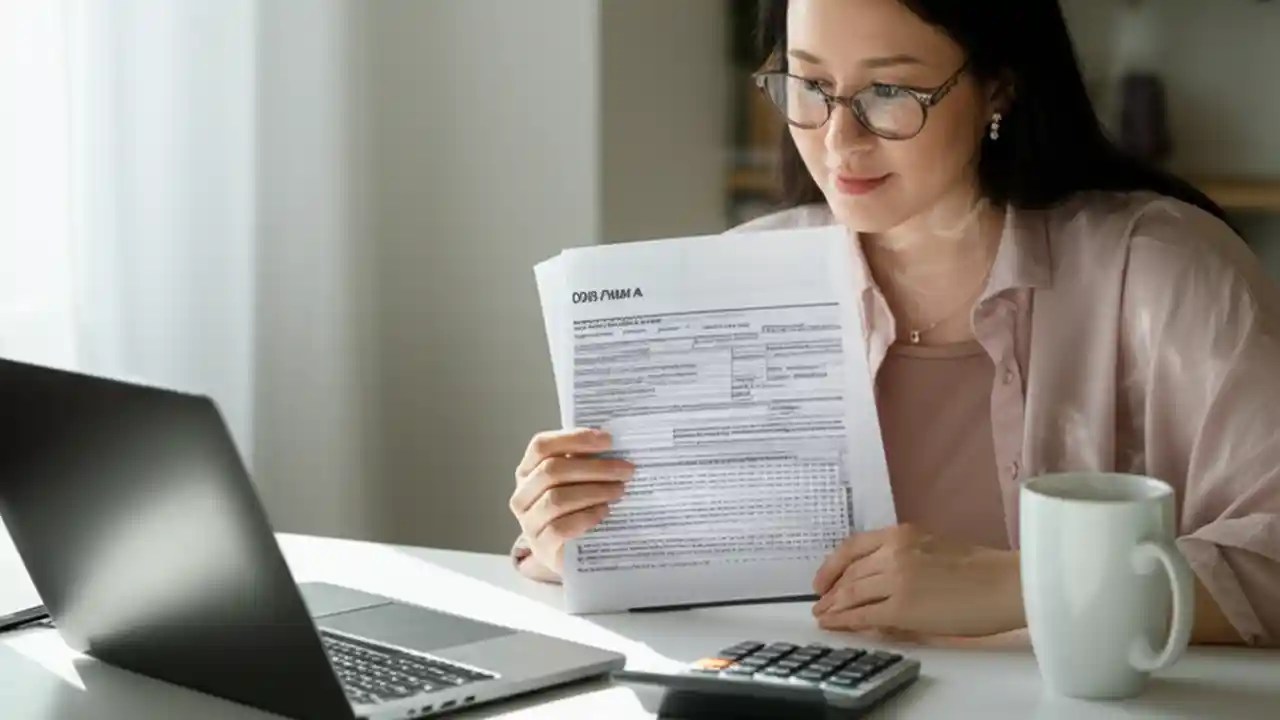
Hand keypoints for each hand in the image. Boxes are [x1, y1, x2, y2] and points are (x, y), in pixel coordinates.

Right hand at [510, 428, 633, 574]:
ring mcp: (529, 522)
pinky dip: (586, 516)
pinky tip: (604, 511)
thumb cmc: (573, 510)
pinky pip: (561, 527)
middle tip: (626, 470)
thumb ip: (585, 463)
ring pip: (557, 499)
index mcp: (527, 471)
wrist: (566, 554)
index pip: (542, 446)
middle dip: (595, 468)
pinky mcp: (541, 546)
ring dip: (594, 491)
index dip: (574, 439)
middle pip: (552, 471)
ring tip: (619, 490)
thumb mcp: (575, 483)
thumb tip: (614, 447)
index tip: (608, 440)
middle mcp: (522, 495)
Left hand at [811, 524, 1024, 637]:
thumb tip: (874, 581)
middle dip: (831, 591)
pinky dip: (846, 621)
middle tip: (821, 604)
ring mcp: (895, 579)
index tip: (821, 580)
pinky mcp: (902, 606)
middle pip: (849, 573)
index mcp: (901, 534)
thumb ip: (900, 557)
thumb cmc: (979, 569)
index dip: (831, 566)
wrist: (1003, 585)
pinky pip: (864, 614)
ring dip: (834, 608)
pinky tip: (838, 626)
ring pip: (852, 593)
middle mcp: (893, 552)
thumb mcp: (932, 548)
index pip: (852, 547)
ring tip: (825, 617)